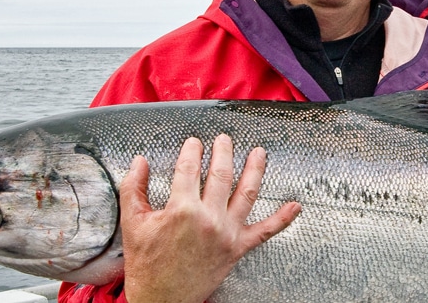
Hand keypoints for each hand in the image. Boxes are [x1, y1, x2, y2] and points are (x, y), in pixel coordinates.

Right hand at [120, 135, 301, 302]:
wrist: (161, 299)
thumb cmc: (148, 264)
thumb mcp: (133, 223)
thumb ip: (133, 188)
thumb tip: (139, 162)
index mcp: (182, 210)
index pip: (190, 168)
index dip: (192, 151)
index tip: (194, 143)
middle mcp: (209, 219)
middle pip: (222, 174)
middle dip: (224, 152)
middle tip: (224, 140)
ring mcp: (227, 233)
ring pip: (247, 193)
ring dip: (255, 170)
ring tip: (259, 154)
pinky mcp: (238, 248)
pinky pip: (266, 231)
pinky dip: (282, 219)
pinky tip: (295, 206)